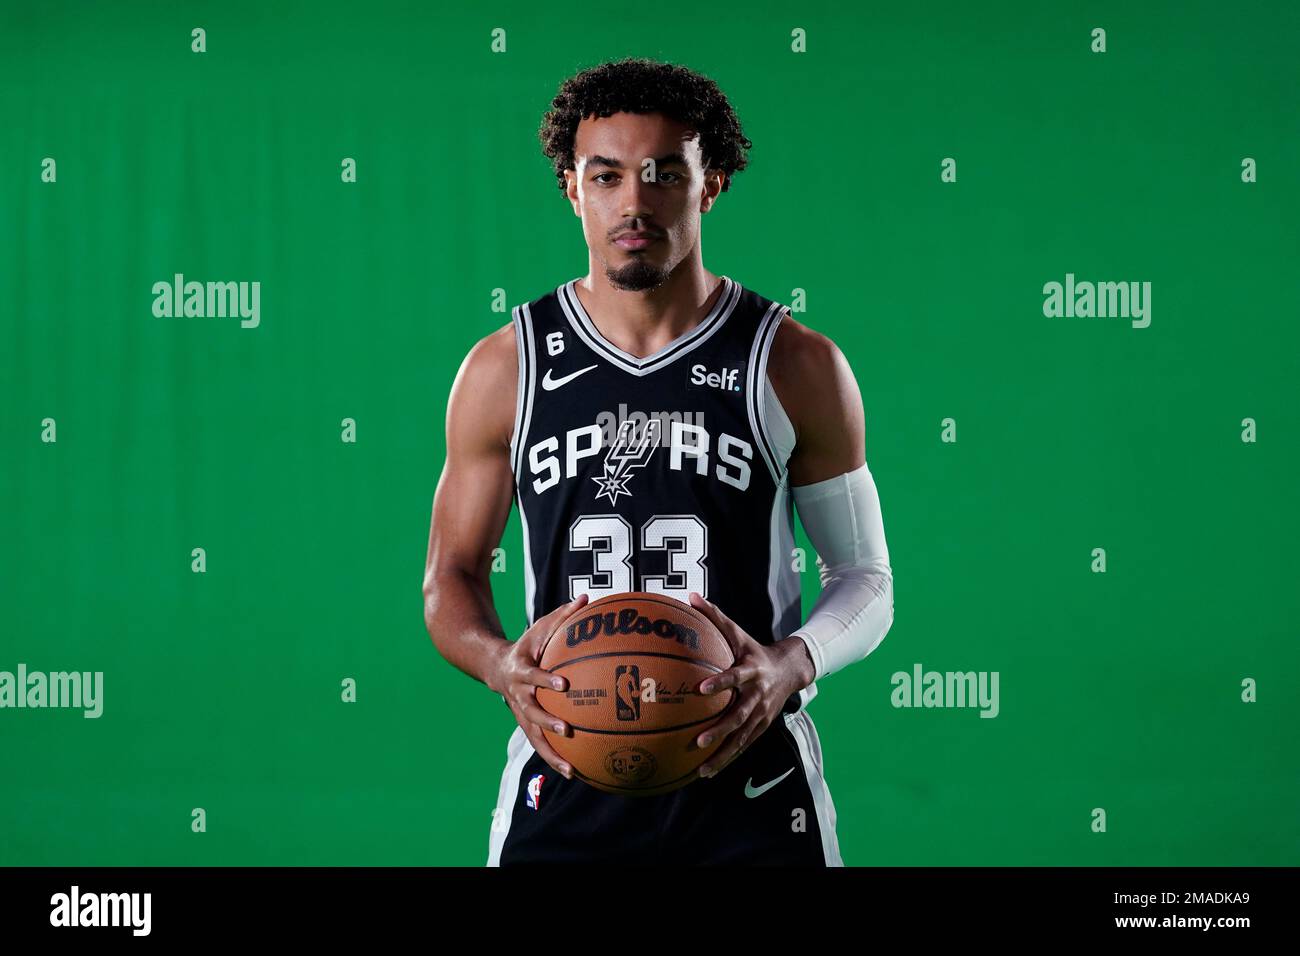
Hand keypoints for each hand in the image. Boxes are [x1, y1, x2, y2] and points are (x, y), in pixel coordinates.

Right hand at [489, 593, 588, 780]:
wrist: (496, 667)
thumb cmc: (527, 645)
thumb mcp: (540, 627)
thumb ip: (562, 615)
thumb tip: (588, 599)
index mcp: (521, 671)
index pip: (534, 676)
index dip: (546, 681)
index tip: (564, 685)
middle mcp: (519, 696)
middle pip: (532, 712)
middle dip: (548, 722)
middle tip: (566, 730)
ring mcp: (521, 714)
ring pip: (535, 737)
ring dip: (551, 753)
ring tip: (571, 770)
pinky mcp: (526, 726)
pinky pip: (541, 745)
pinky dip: (555, 759)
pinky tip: (575, 772)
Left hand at [688, 592, 814, 778]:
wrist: (791, 669)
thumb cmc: (755, 649)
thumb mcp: (739, 632)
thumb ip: (715, 617)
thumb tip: (691, 596)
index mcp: (751, 671)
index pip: (735, 676)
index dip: (720, 682)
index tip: (701, 689)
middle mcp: (757, 695)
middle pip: (739, 716)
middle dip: (720, 729)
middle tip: (699, 740)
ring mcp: (762, 715)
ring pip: (741, 738)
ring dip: (722, 754)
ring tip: (701, 769)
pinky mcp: (762, 728)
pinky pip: (742, 746)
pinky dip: (726, 759)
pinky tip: (706, 772)